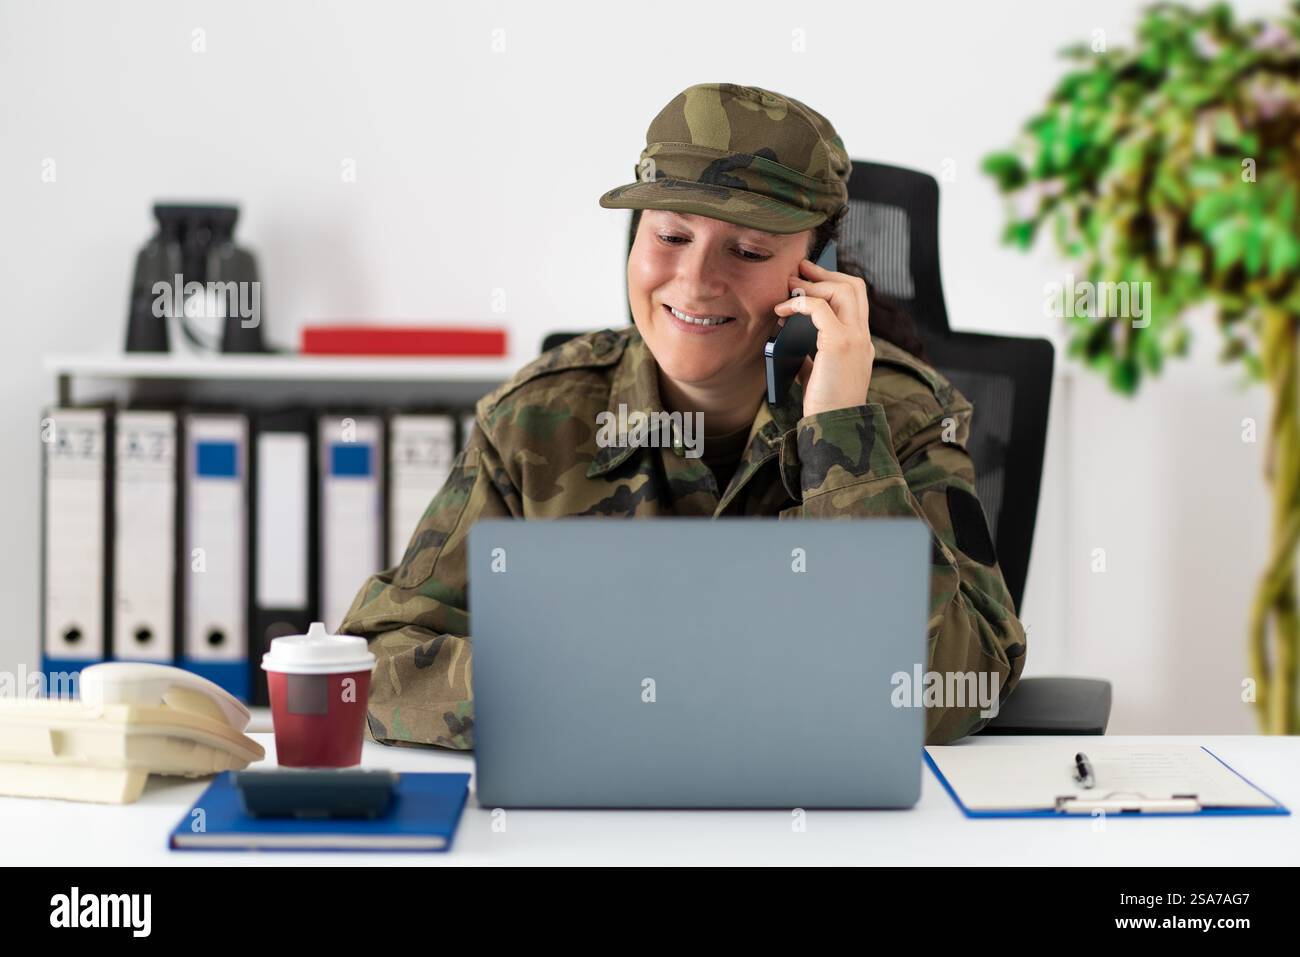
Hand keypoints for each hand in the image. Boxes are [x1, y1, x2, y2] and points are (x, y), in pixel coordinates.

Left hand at [772, 257, 874, 417]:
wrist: (835, 426)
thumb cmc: (825, 404)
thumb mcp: (818, 374)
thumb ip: (811, 354)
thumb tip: (790, 338)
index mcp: (861, 342)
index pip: (856, 300)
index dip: (834, 284)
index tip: (811, 278)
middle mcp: (863, 336)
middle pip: (854, 287)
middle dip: (826, 273)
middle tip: (800, 268)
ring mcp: (856, 338)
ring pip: (842, 290)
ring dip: (812, 284)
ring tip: (788, 286)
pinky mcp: (840, 343)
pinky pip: (819, 308)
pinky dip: (799, 303)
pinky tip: (782, 311)